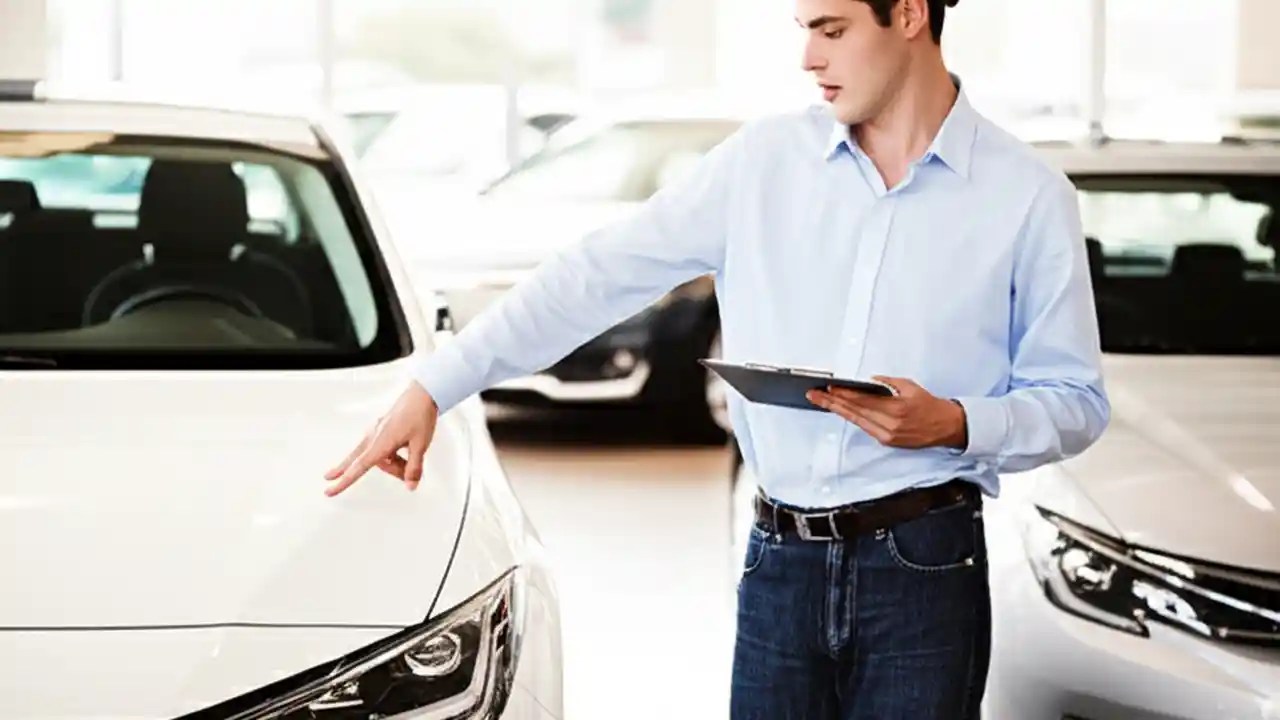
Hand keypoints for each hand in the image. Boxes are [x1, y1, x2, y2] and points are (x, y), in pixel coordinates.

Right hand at [324, 382, 438, 495]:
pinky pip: (378, 447)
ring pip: (375, 456)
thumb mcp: (421, 445)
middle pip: (369, 463)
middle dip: (390, 471)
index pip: (358, 467)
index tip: (329, 491)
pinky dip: (389, 454)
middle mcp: (373, 436)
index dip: (344, 481)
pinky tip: (401, 450)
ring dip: (393, 462)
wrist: (423, 393)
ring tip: (412, 457)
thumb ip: (414, 467)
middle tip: (408, 475)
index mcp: (381, 442)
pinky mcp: (380, 428)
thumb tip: (410, 485)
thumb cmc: (420, 414)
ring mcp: (375, 431)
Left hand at [806, 376, 966, 449]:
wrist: (946, 426)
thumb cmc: (929, 404)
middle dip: (832, 402)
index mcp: (896, 409)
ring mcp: (887, 436)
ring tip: (822, 401)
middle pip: (854, 412)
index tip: (829, 387)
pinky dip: (852, 418)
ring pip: (856, 421)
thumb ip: (886, 383)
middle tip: (814, 395)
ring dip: (838, 410)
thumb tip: (866, 382)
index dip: (843, 394)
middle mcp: (890, 425)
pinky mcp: (887, 442)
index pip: (863, 400)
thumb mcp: (909, 386)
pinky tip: (841, 410)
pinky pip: (865, 427)